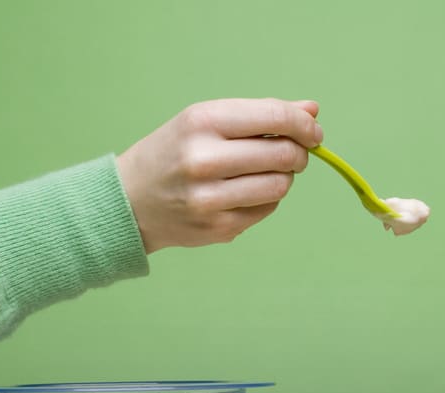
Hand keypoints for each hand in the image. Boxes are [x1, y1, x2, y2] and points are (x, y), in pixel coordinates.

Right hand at [116, 98, 322, 252]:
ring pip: (281, 185)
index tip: (313, 132)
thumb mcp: (208, 121)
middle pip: (285, 155)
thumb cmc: (175, 152)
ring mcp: (211, 198)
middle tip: (292, 153)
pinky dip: (266, 198)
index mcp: (203, 122)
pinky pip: (268, 209)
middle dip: (299, 153)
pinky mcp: (219, 228)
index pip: (275, 118)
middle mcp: (204, 159)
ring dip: (284, 177)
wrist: (131, 200)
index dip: (304, 125)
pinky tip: (245, 192)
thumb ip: (262, 114)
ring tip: (264, 172)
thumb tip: (313, 111)